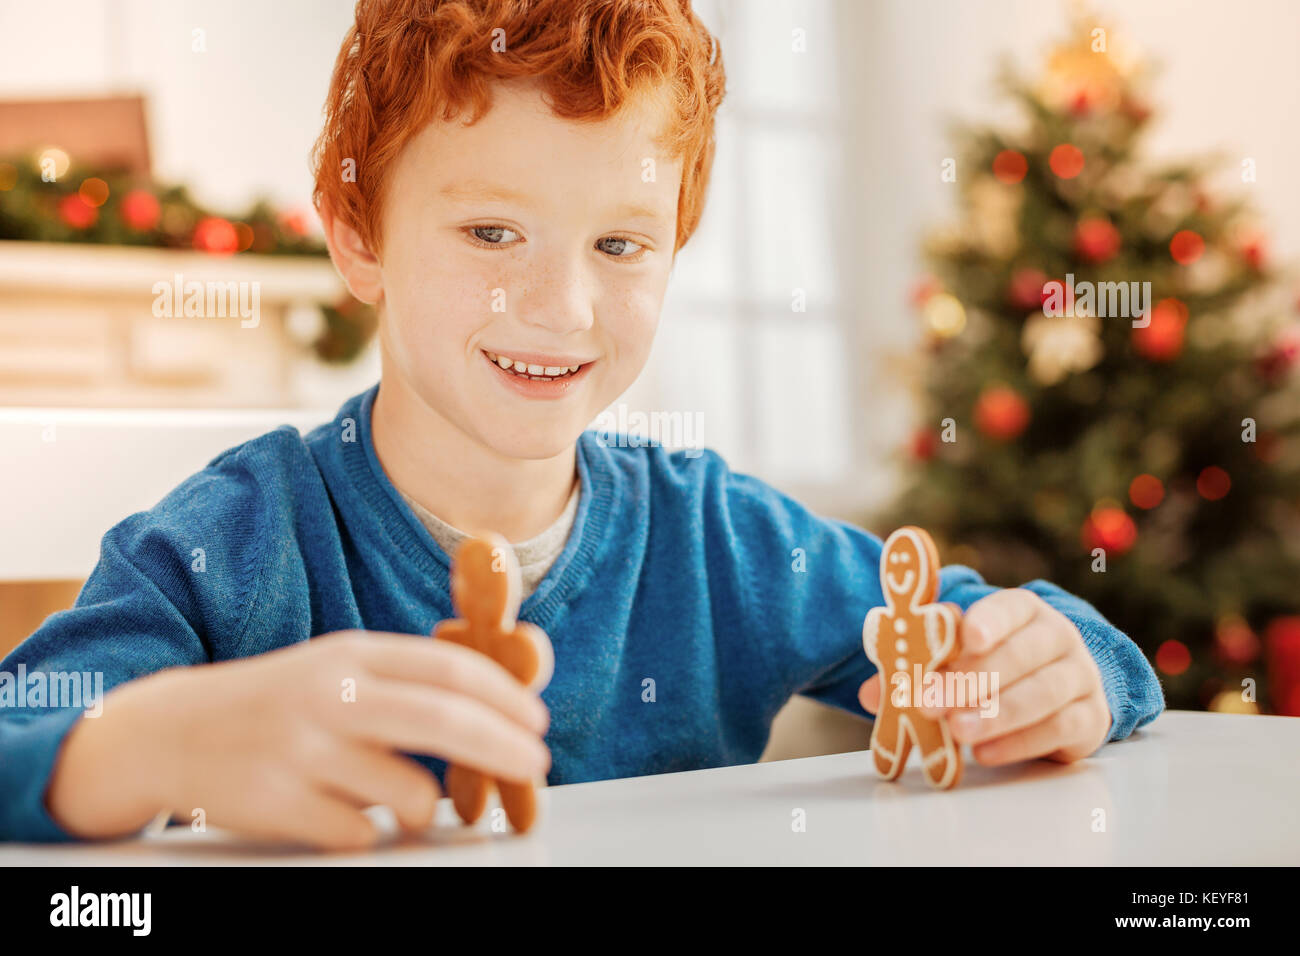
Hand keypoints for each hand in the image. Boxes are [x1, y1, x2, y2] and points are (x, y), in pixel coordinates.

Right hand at [45, 630, 550, 849]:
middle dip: (505, 746)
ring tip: (409, 799)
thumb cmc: (278, 703)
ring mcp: (302, 751)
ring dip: (428, 805)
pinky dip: (370, 830)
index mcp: (350, 655)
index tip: (537, 720)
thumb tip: (500, 698)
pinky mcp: (280, 805)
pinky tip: (343, 811)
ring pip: (411, 791)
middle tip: (536, 765)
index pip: (449, 668)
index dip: (506, 696)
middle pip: (444, 721)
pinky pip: (363, 833)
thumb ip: (408, 679)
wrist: (168, 733)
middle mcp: (329, 696)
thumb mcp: (337, 668)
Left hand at [858, 588, 1110, 766]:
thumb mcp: (959, 657)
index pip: (1011, 607)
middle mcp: (1058, 637)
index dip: (990, 620)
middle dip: (973, 678)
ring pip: (1042, 693)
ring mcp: (1080, 676)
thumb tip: (871, 693)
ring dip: (995, 713)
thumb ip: (919, 668)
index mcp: (1024, 611)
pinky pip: (1057, 729)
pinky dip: (1018, 742)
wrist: (1063, 690)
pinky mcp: (1090, 718)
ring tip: (957, 730)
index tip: (967, 637)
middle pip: (1022, 654)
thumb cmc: (998, 665)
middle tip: (929, 701)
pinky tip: (984, 752)